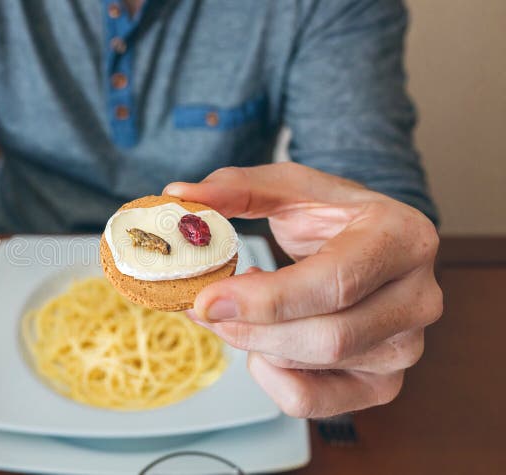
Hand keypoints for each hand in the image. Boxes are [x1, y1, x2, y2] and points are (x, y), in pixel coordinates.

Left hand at [164, 163, 441, 417]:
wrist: (367, 244)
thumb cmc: (331, 215)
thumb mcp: (288, 188)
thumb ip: (234, 188)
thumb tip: (179, 194)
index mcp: (403, 239)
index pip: (335, 283)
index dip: (266, 299)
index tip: (206, 298)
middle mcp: (418, 298)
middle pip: (326, 339)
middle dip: (250, 328)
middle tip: (202, 306)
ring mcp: (405, 347)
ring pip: (314, 368)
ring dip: (254, 344)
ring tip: (236, 309)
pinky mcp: (382, 384)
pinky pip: (310, 402)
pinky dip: (270, 376)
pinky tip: (265, 341)